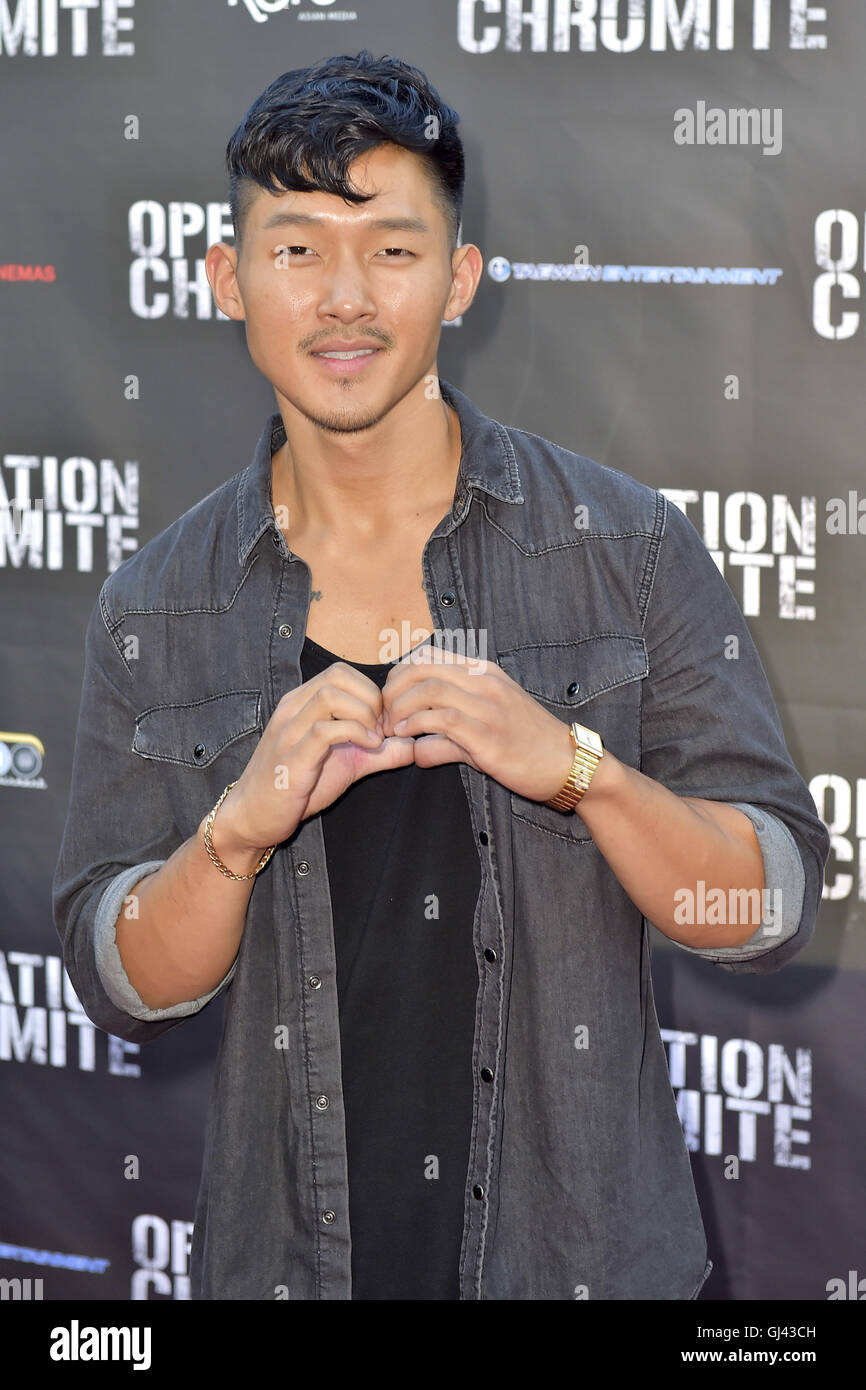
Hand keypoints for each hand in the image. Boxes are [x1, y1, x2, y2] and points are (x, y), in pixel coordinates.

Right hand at [218, 663, 415, 852]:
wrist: (253, 817)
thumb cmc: (296, 787)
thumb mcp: (346, 764)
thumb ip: (380, 753)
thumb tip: (414, 746)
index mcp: (302, 703)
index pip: (342, 672)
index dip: (371, 690)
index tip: (385, 721)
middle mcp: (292, 709)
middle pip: (338, 675)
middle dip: (371, 698)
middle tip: (383, 728)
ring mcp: (289, 731)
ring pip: (330, 695)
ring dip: (363, 714)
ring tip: (375, 739)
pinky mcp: (291, 757)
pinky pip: (324, 730)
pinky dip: (354, 734)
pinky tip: (367, 748)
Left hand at [380, 644, 575, 801]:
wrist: (568, 764)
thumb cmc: (528, 744)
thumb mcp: (488, 725)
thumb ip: (449, 732)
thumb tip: (417, 750)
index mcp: (484, 672)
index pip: (428, 656)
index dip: (399, 675)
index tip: (389, 699)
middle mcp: (485, 682)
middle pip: (422, 667)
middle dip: (392, 690)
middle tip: (383, 715)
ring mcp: (489, 706)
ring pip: (429, 688)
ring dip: (400, 708)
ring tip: (391, 729)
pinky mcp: (489, 735)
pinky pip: (443, 720)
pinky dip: (417, 726)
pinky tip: (410, 738)